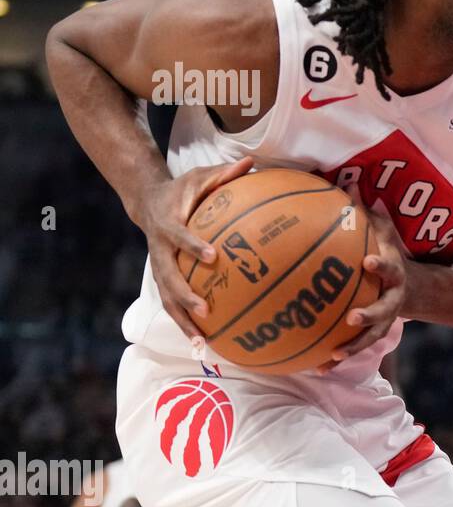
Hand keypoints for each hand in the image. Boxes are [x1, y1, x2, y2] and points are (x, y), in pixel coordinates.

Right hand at [139, 155, 255, 339]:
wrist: (146, 201)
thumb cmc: (182, 189)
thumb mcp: (199, 177)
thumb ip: (224, 174)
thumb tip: (251, 162)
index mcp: (168, 223)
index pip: (179, 236)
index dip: (192, 245)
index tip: (212, 256)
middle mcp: (159, 249)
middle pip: (168, 277)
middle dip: (185, 296)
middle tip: (206, 311)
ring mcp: (159, 266)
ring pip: (166, 297)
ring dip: (182, 320)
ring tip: (201, 341)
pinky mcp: (162, 278)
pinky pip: (171, 304)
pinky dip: (183, 323)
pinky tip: (202, 343)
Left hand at [316, 192, 407, 372]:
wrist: (412, 289)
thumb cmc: (386, 253)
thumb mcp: (382, 232)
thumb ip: (366, 213)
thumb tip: (349, 183)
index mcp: (393, 272)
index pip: (388, 267)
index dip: (380, 266)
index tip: (366, 263)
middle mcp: (392, 300)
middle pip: (383, 311)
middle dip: (369, 316)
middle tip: (351, 318)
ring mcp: (384, 321)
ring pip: (370, 338)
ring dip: (353, 347)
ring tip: (334, 355)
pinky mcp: (372, 335)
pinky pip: (354, 348)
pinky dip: (336, 359)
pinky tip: (316, 368)